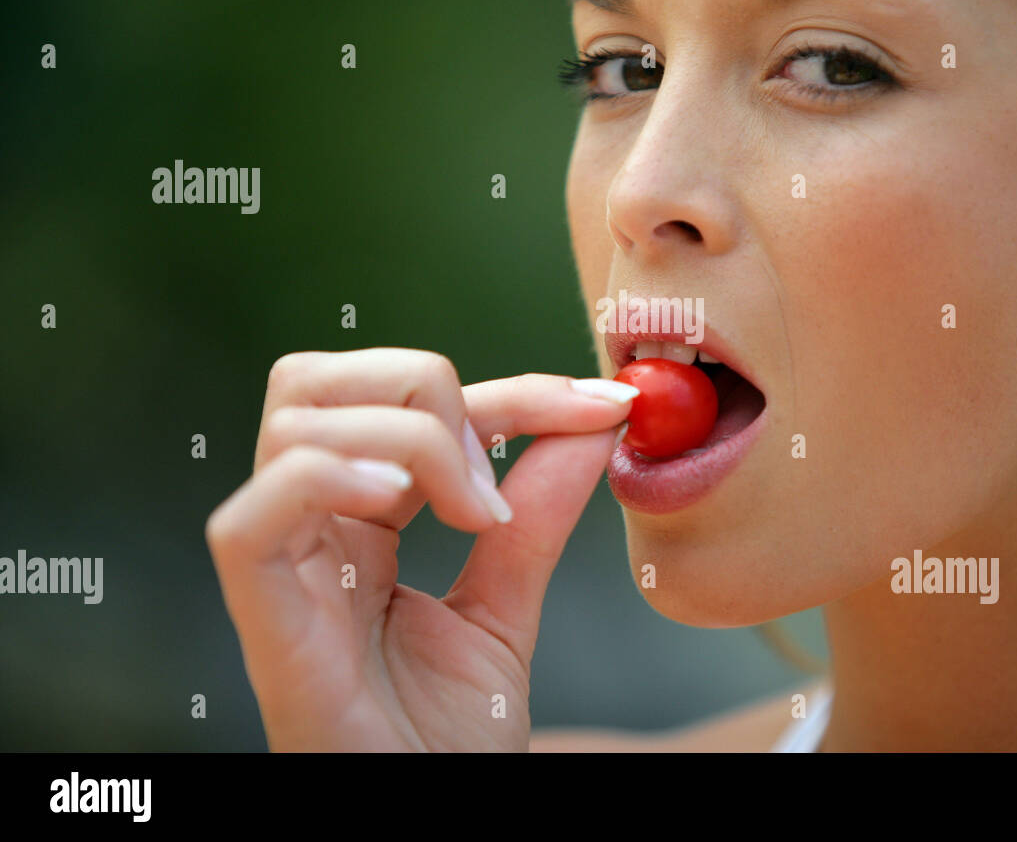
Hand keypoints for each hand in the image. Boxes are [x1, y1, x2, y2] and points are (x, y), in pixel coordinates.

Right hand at [205, 348, 635, 750]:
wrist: (438, 822)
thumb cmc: (449, 737)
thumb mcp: (508, 605)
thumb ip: (537, 514)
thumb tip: (594, 421)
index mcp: (358, 521)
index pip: (409, 403)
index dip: (510, 389)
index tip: (602, 404)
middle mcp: (310, 531)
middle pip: (320, 380)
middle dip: (424, 386)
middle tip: (494, 475)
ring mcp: (283, 570)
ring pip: (295, 422)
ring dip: (407, 436)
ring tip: (471, 510)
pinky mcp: (266, 622)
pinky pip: (253, 517)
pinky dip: (330, 479)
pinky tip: (399, 506)